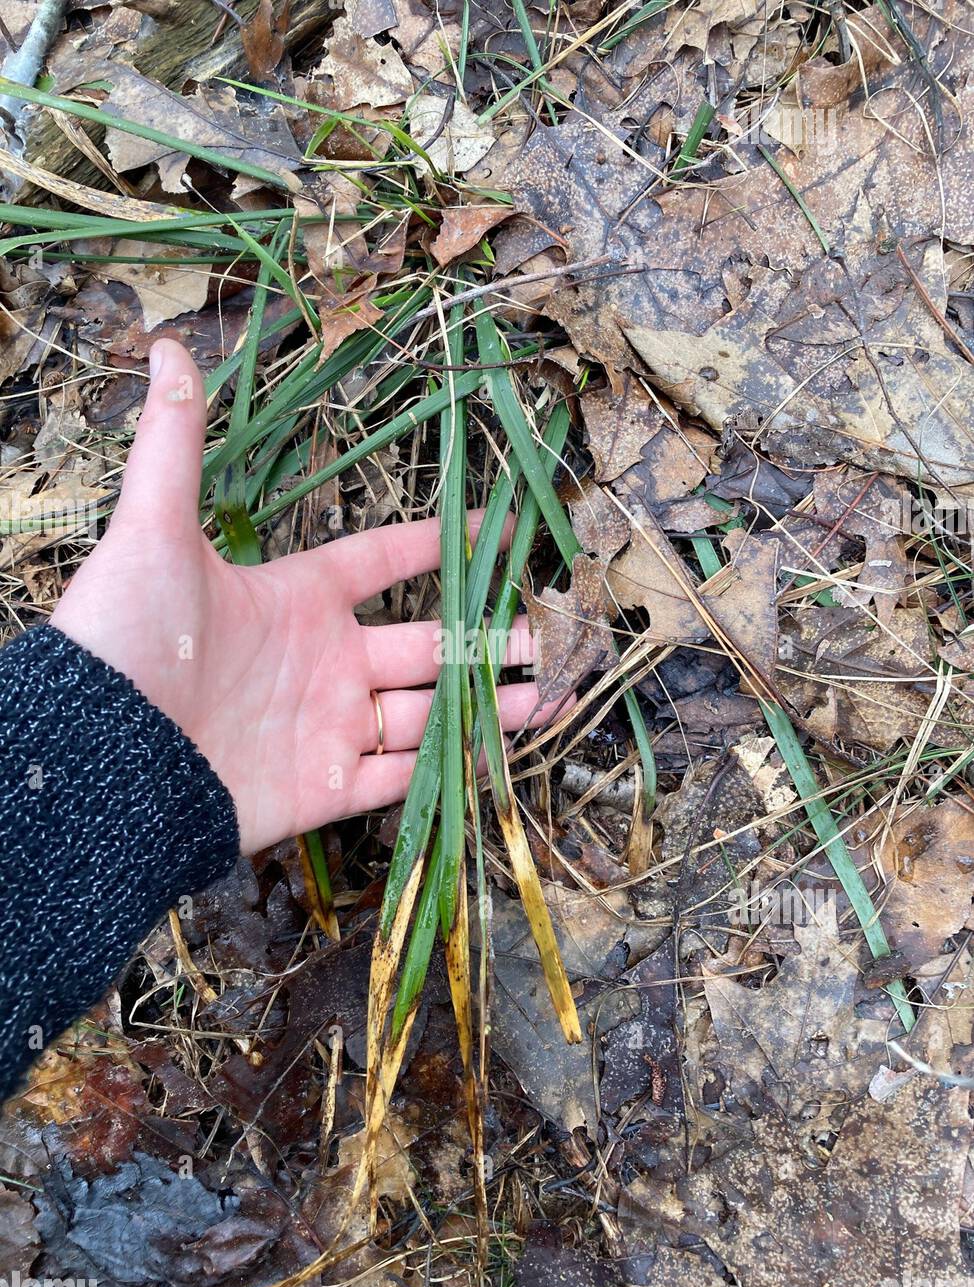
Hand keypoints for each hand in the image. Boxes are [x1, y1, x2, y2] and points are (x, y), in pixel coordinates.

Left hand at [51, 338, 559, 853]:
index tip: (499, 522)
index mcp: (296, 597)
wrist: (104, 758)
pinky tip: (508, 748)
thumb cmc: (128, 637)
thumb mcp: (154, 531)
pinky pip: (406, 776)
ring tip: (558, 687)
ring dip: (494, 702)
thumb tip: (170, 347)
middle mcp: (324, 661)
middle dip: (494, 635)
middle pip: (428, 644)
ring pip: (431, 713)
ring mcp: (329, 727)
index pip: (382, 559)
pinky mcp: (327, 789)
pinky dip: (456, 765)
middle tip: (556, 626)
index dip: (438, 540)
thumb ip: (175, 445)